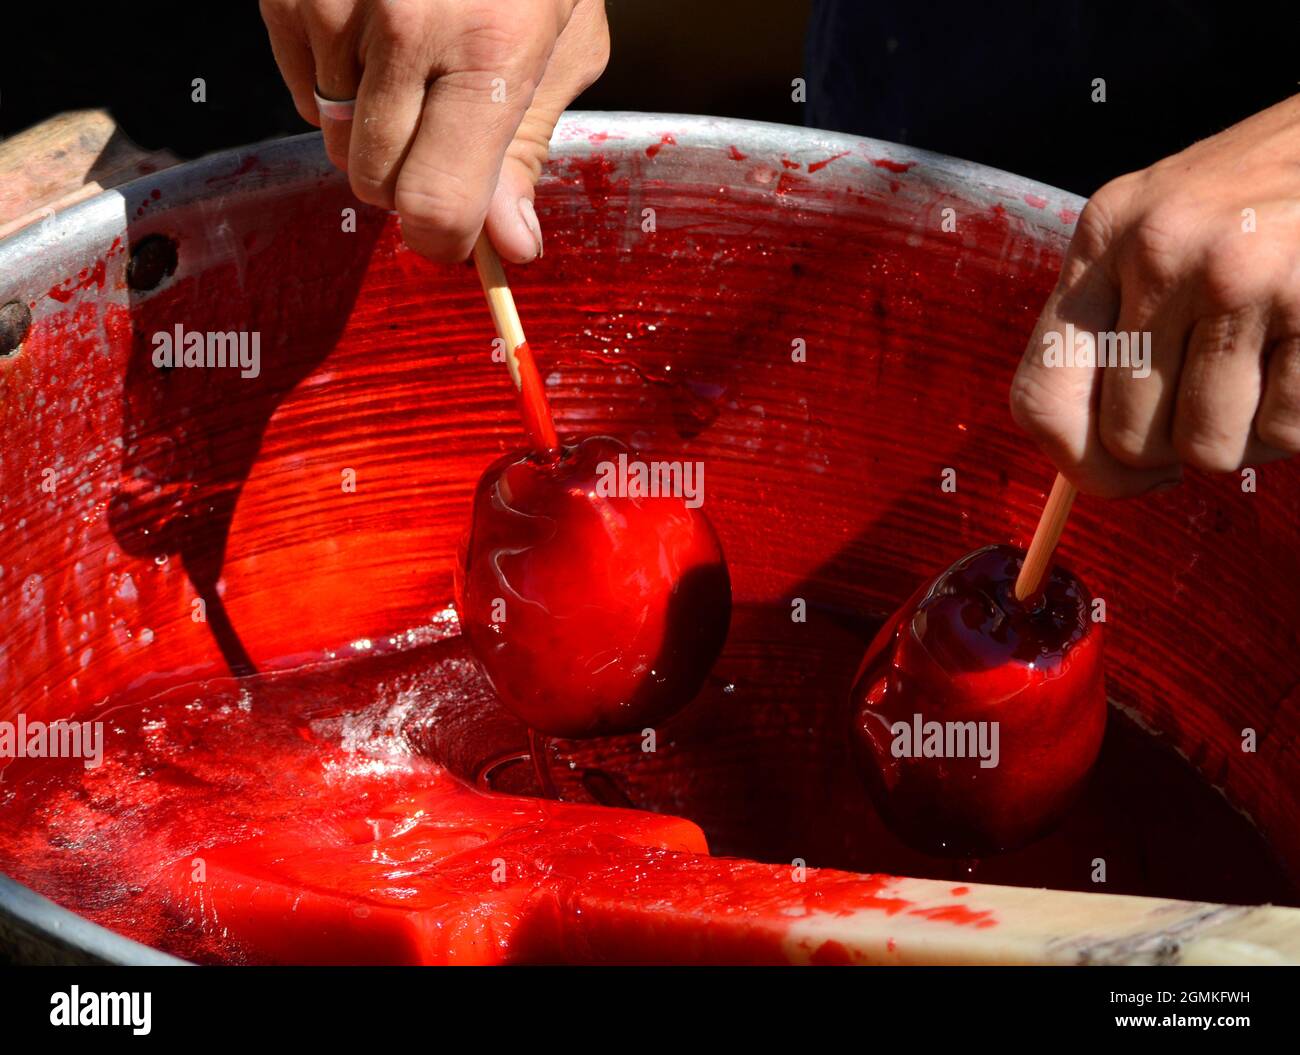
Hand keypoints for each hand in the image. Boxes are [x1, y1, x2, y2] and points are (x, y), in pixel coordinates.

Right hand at [259, 0, 608, 262]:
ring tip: (415, 64)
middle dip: (410, 180)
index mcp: (488, 50)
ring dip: (372, 129)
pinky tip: (374, 38)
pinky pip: (302, 92)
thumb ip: (529, 148)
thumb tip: (508, 247)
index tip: (458, 234)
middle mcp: (402, 29)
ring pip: (333, 141)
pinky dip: (335, 86)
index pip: (437, 205)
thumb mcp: (562, 41)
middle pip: (376, 184)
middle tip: (445, 131)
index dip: (445, 238)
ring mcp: (332, 6)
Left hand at [1010, 94, 1299, 496]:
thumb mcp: (1166, 227)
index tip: (1120, 473)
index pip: (1040, 395)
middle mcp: (1160, 250)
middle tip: (1221, 395)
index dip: (1077, 463)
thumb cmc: (1268, 199)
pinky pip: (1287, 429)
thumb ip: (1115, 323)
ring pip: (1207, 449)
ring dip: (1247, 435)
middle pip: (1129, 439)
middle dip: (1177, 443)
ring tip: (1273, 367)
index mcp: (1106, 235)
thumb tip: (1093, 463)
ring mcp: (1240, 274)